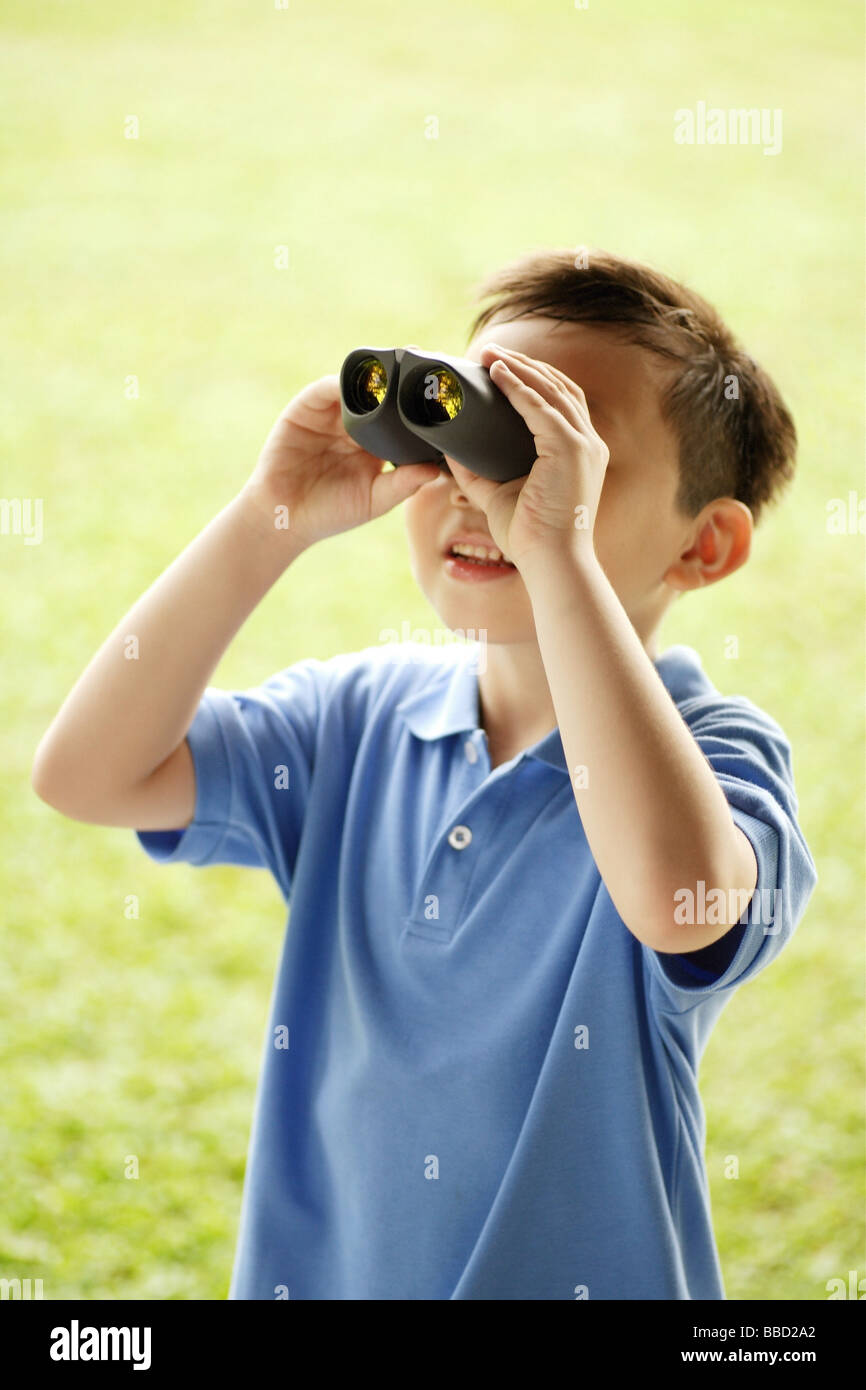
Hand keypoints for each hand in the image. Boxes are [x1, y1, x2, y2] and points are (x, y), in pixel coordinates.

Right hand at [240, 374, 440, 548]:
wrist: (285, 518)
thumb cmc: (331, 512)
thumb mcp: (374, 499)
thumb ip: (403, 484)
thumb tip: (437, 471)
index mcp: (374, 442)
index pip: (398, 415)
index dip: (416, 403)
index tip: (441, 391)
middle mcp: (353, 423)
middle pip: (379, 391)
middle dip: (399, 376)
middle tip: (423, 361)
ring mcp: (329, 414)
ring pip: (354, 384)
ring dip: (373, 374)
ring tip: (396, 366)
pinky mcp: (304, 409)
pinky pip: (324, 389)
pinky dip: (340, 382)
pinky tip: (359, 383)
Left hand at [444, 344, 609, 570]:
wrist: (551, 563)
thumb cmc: (531, 538)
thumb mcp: (499, 496)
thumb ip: (476, 473)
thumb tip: (447, 452)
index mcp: (579, 453)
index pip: (561, 402)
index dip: (533, 380)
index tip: (501, 367)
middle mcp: (588, 443)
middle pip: (559, 387)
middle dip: (525, 365)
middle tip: (490, 351)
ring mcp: (584, 445)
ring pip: (552, 390)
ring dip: (519, 368)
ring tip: (489, 354)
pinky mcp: (571, 450)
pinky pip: (542, 408)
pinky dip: (519, 388)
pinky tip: (498, 375)